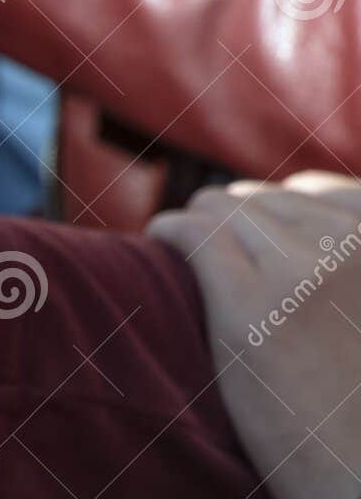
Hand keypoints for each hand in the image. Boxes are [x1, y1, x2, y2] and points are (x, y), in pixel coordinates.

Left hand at [148, 174, 360, 498]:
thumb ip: (353, 286)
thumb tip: (306, 270)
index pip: (323, 196)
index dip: (274, 214)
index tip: (242, 235)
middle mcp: (355, 237)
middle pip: (270, 201)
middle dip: (232, 219)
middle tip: (199, 242)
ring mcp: (303, 265)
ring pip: (227, 211)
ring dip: (198, 225)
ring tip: (176, 242)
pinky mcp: (249, 302)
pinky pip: (196, 236)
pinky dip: (171, 231)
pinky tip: (157, 240)